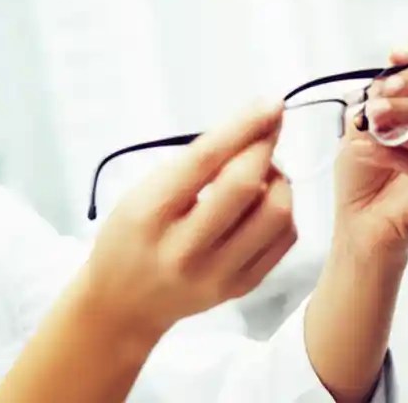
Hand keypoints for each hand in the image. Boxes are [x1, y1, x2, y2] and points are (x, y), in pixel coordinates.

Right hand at [78, 102, 297, 340]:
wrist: (123, 303)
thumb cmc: (130, 235)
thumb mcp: (142, 192)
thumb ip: (192, 165)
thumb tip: (251, 130)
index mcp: (151, 214)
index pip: (205, 160)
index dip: (244, 126)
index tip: (270, 103)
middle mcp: (185, 249)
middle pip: (246, 186)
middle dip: (265, 147)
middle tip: (266, 130)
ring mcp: (217, 274)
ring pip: (276, 213)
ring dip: (279, 179)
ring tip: (261, 172)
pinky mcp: (240, 288)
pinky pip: (284, 239)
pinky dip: (282, 209)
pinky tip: (264, 202)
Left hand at [332, 39, 407, 257]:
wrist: (358, 218)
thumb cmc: (363, 169)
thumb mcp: (363, 122)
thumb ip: (380, 95)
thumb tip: (394, 69)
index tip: (397, 53)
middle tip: (385, 89)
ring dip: (407, 121)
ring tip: (372, 123)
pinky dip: (394, 153)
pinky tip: (368, 149)